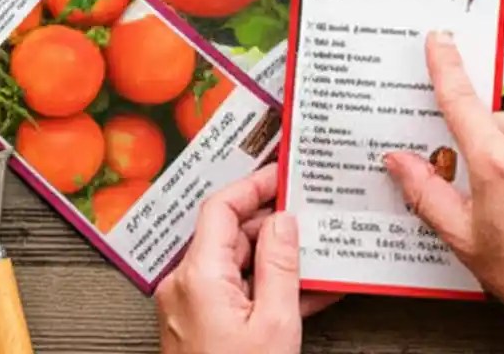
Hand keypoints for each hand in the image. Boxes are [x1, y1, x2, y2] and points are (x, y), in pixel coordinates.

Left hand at [155, 165, 339, 353]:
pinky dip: (268, 289)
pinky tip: (307, 292)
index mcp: (198, 276)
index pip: (221, 208)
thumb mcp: (275, 323)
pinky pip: (236, 293)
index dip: (254, 185)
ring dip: (278, 260)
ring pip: (237, 265)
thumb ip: (281, 265)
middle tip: (311, 216)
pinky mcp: (201, 326)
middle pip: (230, 235)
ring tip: (319, 257)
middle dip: (274, 226)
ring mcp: (190, 307)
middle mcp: (185, 286)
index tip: (283, 175)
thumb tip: (284, 222)